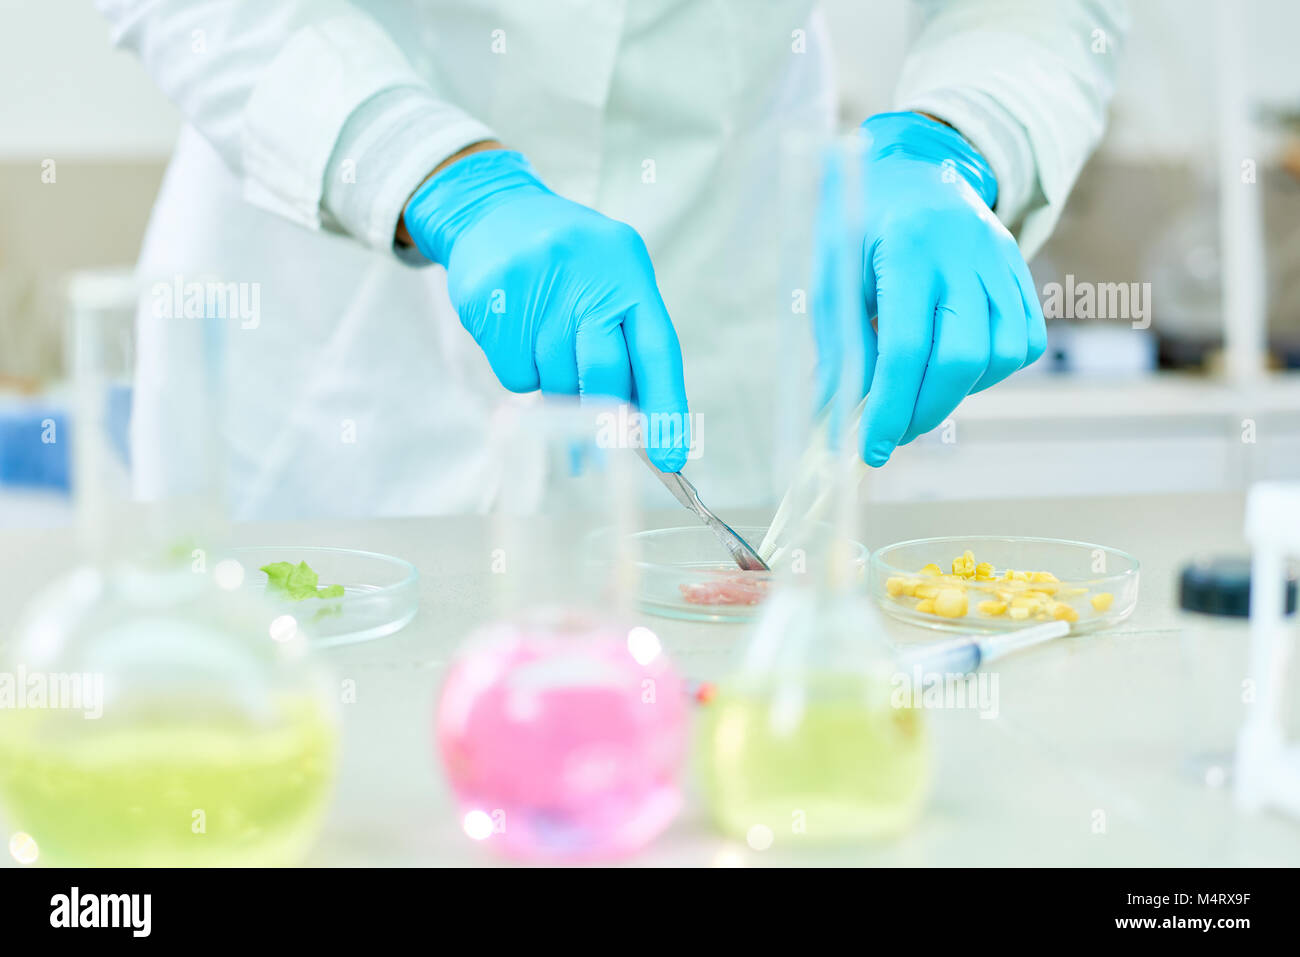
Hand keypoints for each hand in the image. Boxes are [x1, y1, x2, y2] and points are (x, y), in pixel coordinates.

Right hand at [402, 149, 689, 470]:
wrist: (491, 211)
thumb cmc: (567, 263)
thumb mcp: (609, 281)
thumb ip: (627, 343)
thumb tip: (640, 427)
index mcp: (626, 267)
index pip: (657, 350)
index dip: (666, 408)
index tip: (669, 458)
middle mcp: (583, 272)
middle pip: (602, 374)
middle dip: (602, 411)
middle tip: (599, 435)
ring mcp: (533, 284)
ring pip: (555, 382)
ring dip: (556, 387)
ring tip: (547, 344)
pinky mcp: (491, 302)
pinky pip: (516, 376)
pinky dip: (522, 372)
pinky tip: (518, 336)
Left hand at [815, 112, 1045, 466]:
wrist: (915, 169)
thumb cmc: (861, 226)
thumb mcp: (832, 276)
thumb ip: (838, 346)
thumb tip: (834, 418)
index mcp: (908, 250)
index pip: (905, 347)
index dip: (889, 407)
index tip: (870, 448)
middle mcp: (965, 254)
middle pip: (961, 357)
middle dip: (925, 411)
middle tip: (893, 434)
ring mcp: (1002, 262)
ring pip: (1003, 355)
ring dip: (960, 393)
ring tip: (920, 393)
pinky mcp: (1022, 273)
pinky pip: (1025, 342)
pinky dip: (991, 371)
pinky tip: (954, 367)